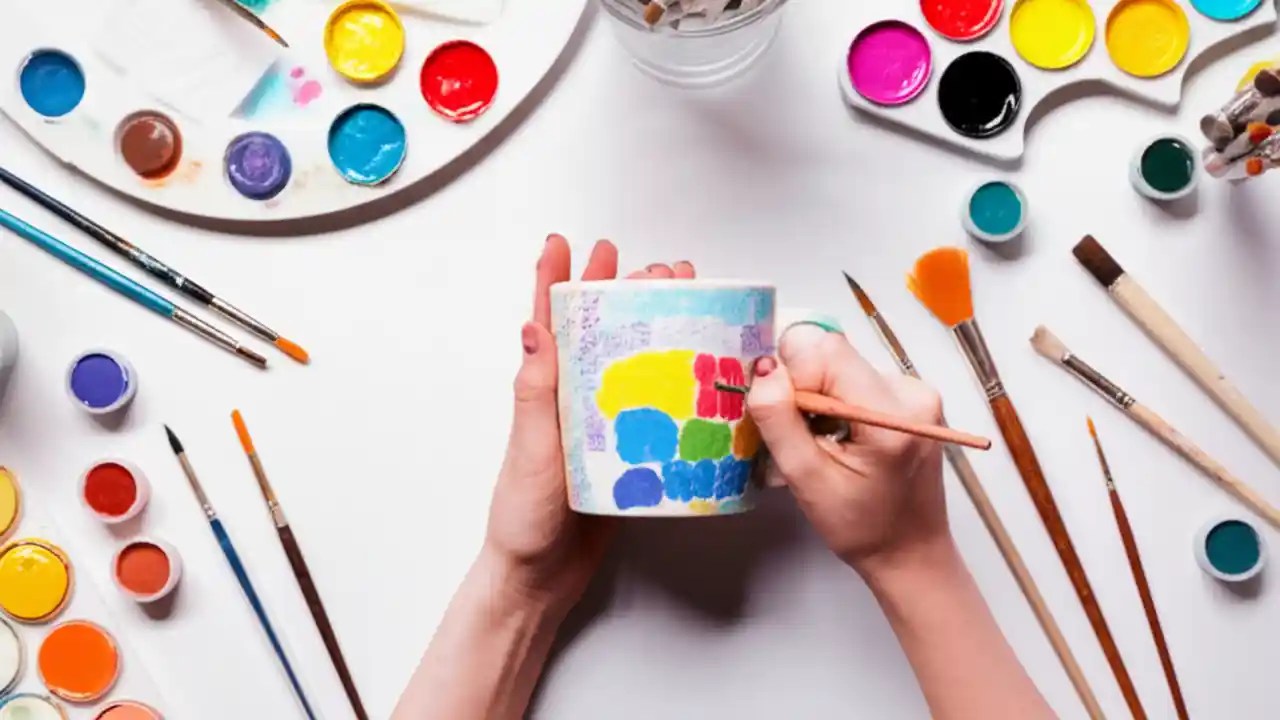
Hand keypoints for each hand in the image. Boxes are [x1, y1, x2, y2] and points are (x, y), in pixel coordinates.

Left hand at [484, 234, 695, 616]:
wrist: (542, 579)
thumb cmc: (524, 521)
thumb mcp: (529, 454)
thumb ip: (534, 395)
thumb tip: (533, 329)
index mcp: (542, 394)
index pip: (546, 323)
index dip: (553, 279)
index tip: (565, 242)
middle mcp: (571, 402)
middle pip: (597, 334)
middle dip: (622, 293)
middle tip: (656, 268)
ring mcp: (599, 426)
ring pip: (628, 366)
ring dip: (653, 331)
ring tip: (683, 301)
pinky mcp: (625, 453)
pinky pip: (650, 409)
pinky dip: (672, 385)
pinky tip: (697, 371)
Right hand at [746, 325, 950, 578]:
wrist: (910, 552)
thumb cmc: (861, 527)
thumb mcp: (807, 480)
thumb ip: (780, 421)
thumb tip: (765, 369)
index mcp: (891, 412)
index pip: (824, 350)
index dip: (792, 375)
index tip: (785, 416)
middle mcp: (910, 390)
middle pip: (832, 354)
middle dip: (803, 387)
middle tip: (801, 434)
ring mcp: (915, 390)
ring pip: (840, 365)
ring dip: (818, 395)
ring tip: (821, 441)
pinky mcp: (911, 396)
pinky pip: (855, 377)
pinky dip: (836, 400)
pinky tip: (840, 437)